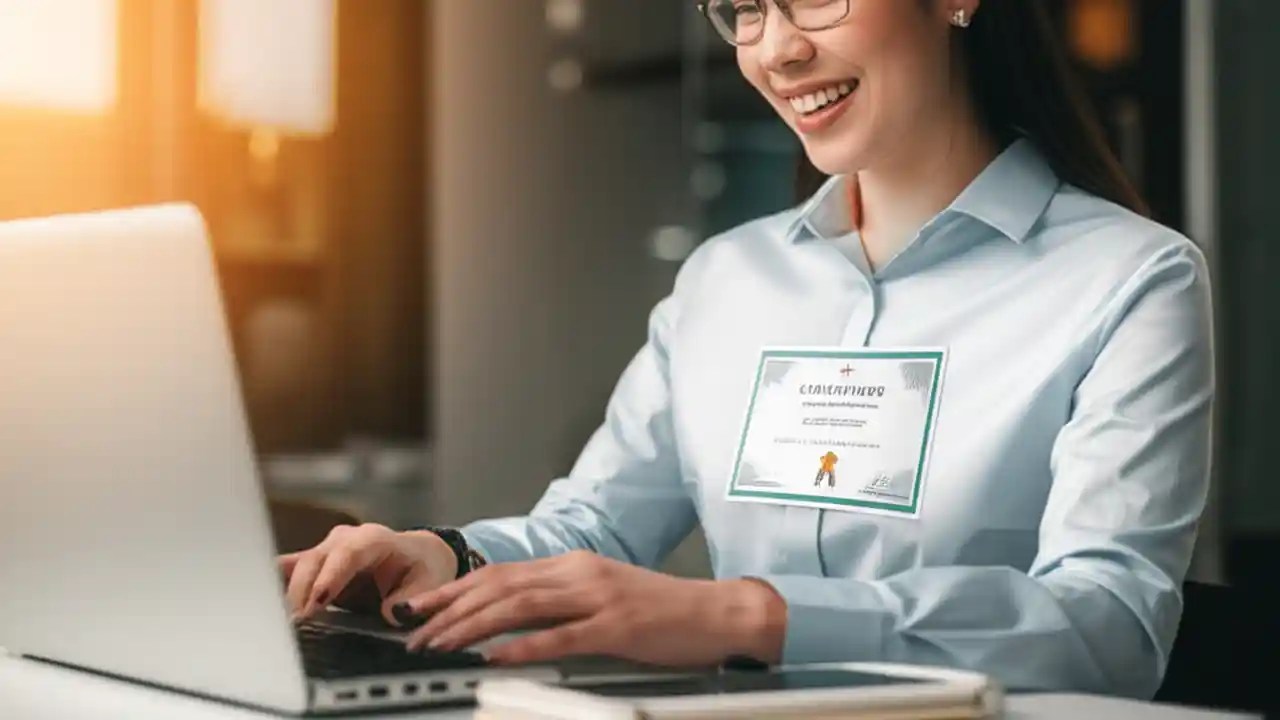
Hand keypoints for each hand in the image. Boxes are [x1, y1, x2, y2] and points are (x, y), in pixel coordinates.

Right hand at [278, 524, 457, 624]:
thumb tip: (390, 612)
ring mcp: (326, 550)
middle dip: (303, 591)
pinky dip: (274, 583)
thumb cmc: (423, 568)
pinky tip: (258, 598)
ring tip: (280, 621)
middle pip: (316, 560)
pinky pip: (288, 570)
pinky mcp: (314, 565)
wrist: (418, 557)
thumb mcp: (429, 584)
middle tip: (296, 623)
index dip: (331, 576)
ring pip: (298, 566)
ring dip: (287, 593)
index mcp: (375, 539)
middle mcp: (345, 540)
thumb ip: (411, 598)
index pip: (349, 553)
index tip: (318, 602)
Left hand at [399, 550, 785, 666]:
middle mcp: (580, 573)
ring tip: (440, 643)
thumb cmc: (659, 611)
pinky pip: (561, 636)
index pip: (499, 572)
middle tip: (414, 631)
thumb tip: (505, 622)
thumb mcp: (601, 597)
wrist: (717, 612)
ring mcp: (599, 597)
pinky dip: (523, 646)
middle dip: (450, 609)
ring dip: (472, 626)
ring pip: (520, 606)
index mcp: (573, 565)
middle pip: (500, 585)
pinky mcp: (618, 626)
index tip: (418, 606)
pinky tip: (496, 656)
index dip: (453, 588)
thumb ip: (558, 603)